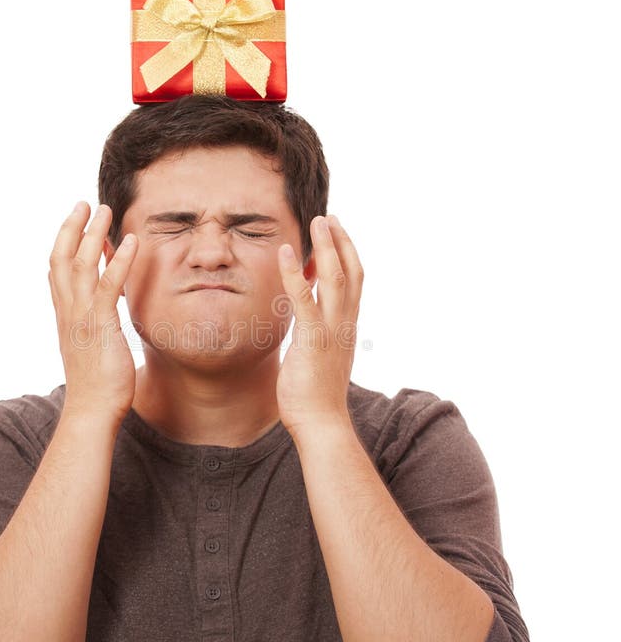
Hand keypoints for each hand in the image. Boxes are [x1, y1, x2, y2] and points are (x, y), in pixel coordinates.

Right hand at [48, 202, 138, 424]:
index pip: (57, 270)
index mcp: (66, 315)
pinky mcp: (100, 326)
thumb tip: (102, 313)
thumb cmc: (97, 385)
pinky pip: (109, 286)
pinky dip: (119, 261)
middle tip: (86, 202)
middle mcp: (68, 311)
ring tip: (106, 209)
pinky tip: (130, 241)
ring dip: (94, 233)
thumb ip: (93, 325)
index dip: (64, 242)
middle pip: (62, 258)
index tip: (75, 220)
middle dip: (72, 227)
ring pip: (81, 265)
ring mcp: (81, 317)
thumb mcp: (92, 347)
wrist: (91, 412)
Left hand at [276, 215, 362, 438]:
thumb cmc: (316, 397)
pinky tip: (287, 252)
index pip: (354, 282)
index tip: (336, 234)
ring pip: (335, 278)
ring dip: (326, 246)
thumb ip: (318, 334)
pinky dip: (296, 273)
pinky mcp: (313, 339)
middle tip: (328, 217)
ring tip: (317, 221)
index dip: (347, 254)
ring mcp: (332, 330)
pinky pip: (304, 299)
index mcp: (347, 327)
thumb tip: (308, 319)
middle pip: (351, 272)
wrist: (322, 424)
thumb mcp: (320, 357)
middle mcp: (345, 324)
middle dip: (340, 242)